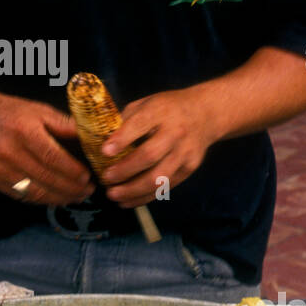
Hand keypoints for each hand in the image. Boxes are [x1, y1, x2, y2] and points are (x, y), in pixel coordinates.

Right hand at [0, 90, 91, 205]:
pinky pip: (23, 196)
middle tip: (89, 191)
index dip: (72, 171)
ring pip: (36, 192)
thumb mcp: (41, 111)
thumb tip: (92, 138)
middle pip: (46, 178)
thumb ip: (66, 125)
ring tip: (77, 197)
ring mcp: (0, 169)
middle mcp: (10, 152)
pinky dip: (43, 199)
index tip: (87, 177)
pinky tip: (57, 197)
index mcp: (24, 131)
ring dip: (60, 198)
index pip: (52, 157)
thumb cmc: (14, 113)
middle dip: (71, 188)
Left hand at [100, 89, 216, 206]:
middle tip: (106, 178)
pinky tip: (127, 201)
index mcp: (160, 111)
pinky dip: (144, 197)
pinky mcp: (189, 168)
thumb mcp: (146, 104)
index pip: (140, 124)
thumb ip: (125, 121)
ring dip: (133, 190)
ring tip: (113, 195)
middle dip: (125, 170)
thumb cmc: (167, 108)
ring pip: (159, 177)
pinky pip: (165, 187)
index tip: (104, 152)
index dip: (121, 139)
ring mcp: (184, 152)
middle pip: (150, 156)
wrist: (206, 114)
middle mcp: (175, 132)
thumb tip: (99, 141)